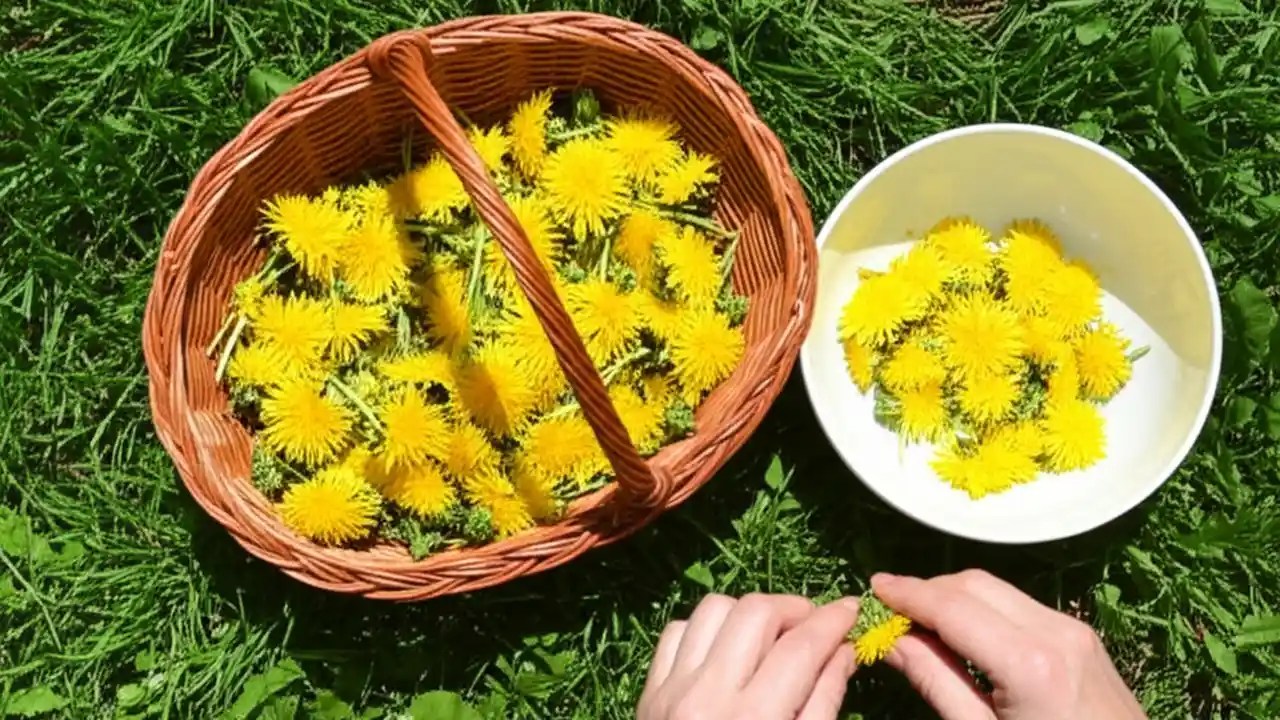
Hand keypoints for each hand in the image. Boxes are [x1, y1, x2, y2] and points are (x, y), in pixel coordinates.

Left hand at [638, 593, 859, 719]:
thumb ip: (822, 702)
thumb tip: (844, 650)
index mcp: (754, 719)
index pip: (801, 647)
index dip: (833, 621)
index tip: (852, 609)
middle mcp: (708, 694)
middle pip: (755, 613)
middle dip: (794, 609)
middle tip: (813, 627)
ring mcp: (672, 689)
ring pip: (713, 609)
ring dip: (749, 613)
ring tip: (771, 636)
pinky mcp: (650, 691)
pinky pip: (678, 632)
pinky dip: (707, 629)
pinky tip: (727, 650)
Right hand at [872, 571, 1146, 719]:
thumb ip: (935, 682)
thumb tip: (891, 641)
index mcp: (1029, 663)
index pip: (953, 608)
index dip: (908, 594)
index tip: (873, 589)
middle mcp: (1055, 632)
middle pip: (975, 585)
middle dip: (929, 591)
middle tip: (891, 611)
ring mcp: (1075, 631)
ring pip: (998, 591)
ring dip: (955, 598)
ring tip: (922, 623)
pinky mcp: (1084, 638)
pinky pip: (1021, 607)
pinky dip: (984, 610)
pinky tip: (965, 634)